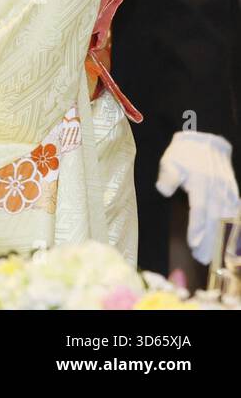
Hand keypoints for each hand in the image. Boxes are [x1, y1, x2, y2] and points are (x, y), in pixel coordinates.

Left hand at [156, 131, 239, 264]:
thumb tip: (163, 190)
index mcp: (201, 183)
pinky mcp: (232, 191)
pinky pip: (235, 212)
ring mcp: (227, 191)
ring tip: (213, 254)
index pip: (200, 210)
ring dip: (221, 238)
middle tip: (203, 258)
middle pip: (215, 219)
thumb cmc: (184, 152)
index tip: (194, 244)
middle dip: (210, 241)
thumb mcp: (170, 160)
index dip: (197, 228)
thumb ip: (168, 176)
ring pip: (227, 219)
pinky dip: (233, 227)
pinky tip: (230, 240)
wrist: (206, 139)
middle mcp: (217, 189)